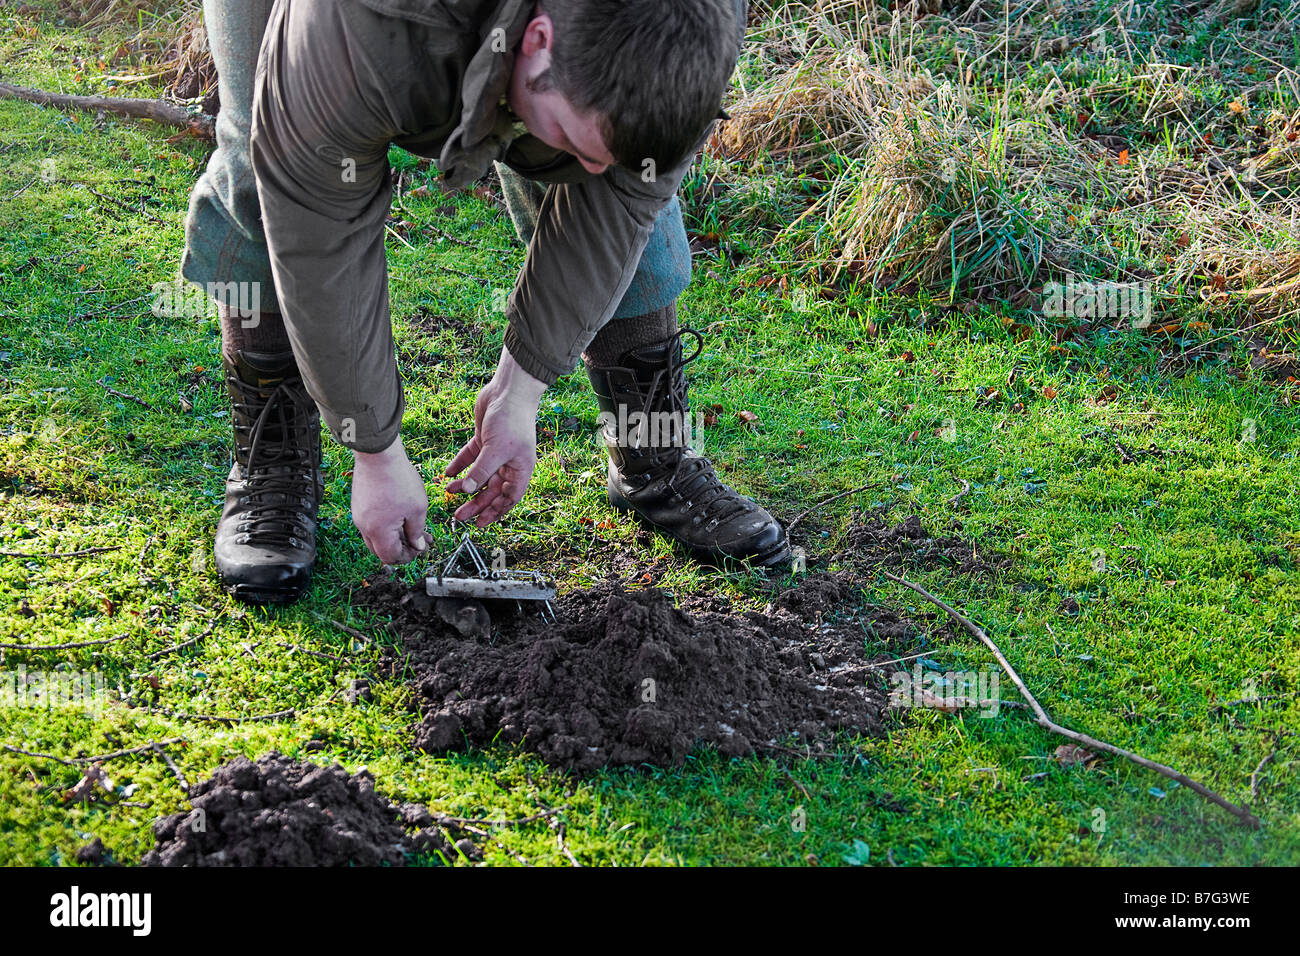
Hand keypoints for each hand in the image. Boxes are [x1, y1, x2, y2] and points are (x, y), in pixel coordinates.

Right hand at [351, 436, 433, 563]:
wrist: (378, 454)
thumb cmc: (399, 479)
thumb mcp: (417, 508)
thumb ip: (417, 531)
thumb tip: (417, 546)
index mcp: (378, 532)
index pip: (391, 557)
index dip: (408, 556)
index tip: (421, 547)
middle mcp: (364, 526)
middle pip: (381, 550)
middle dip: (401, 548)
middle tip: (419, 539)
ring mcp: (359, 515)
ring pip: (376, 537)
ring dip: (394, 536)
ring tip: (413, 526)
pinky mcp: (359, 504)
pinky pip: (372, 523)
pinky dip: (386, 525)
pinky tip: (401, 515)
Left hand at [445, 347, 547, 526]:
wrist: (509, 390)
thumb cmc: (511, 420)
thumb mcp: (495, 450)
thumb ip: (480, 472)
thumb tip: (466, 491)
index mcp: (520, 469)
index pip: (508, 499)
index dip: (495, 513)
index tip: (479, 524)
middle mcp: (509, 464)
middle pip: (491, 490)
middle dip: (475, 503)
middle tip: (458, 515)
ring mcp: (496, 452)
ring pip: (479, 476)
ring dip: (465, 486)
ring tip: (449, 494)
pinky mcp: (484, 440)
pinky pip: (470, 458)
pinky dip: (460, 466)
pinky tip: (447, 474)